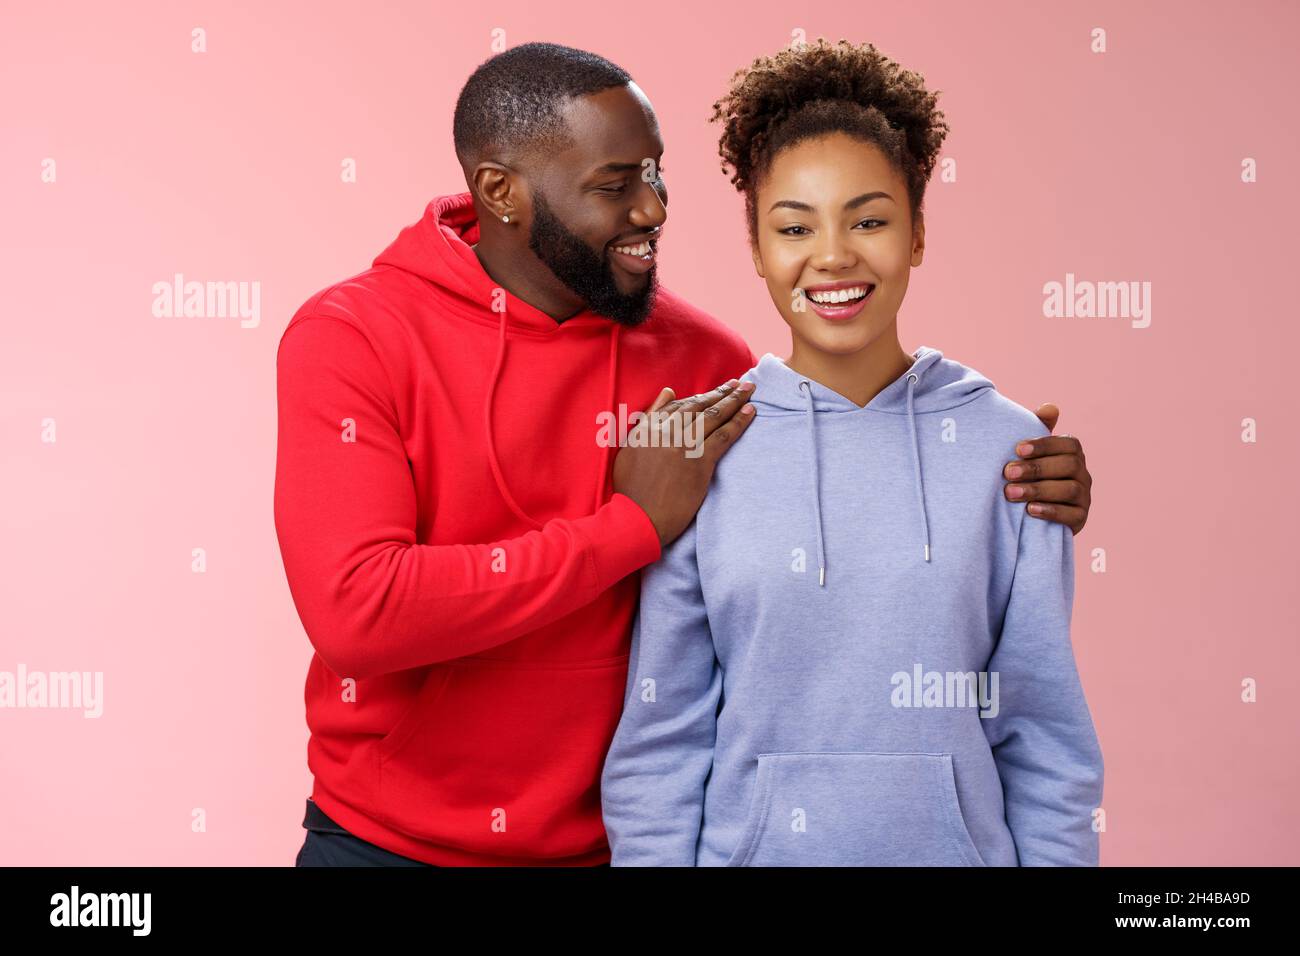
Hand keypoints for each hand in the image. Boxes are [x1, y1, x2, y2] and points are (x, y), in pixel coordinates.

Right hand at [613, 379, 756, 547]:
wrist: (639, 518)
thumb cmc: (631, 491)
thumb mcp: (629, 449)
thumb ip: (647, 419)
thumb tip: (668, 392)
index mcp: (648, 428)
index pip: (678, 405)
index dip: (699, 396)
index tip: (714, 391)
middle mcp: (667, 431)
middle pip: (699, 406)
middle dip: (722, 392)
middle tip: (740, 383)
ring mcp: (685, 445)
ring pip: (714, 416)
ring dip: (734, 400)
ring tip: (749, 390)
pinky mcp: (700, 462)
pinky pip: (725, 435)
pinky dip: (740, 421)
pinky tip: (751, 411)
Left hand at [1003, 403, 1091, 533]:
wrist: (1030, 515)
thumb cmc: (1028, 475)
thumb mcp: (1029, 453)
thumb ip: (1037, 428)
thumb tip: (1049, 407)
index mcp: (1072, 454)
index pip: (1068, 444)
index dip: (1044, 445)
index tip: (1017, 449)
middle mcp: (1083, 474)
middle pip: (1069, 466)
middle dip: (1036, 468)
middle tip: (1008, 473)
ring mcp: (1084, 497)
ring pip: (1069, 490)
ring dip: (1038, 490)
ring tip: (1010, 493)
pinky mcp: (1081, 518)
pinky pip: (1072, 515)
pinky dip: (1050, 511)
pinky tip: (1029, 510)